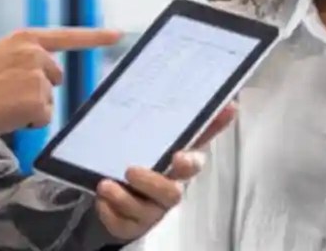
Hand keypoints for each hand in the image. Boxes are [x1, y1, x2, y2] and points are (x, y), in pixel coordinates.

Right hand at [0, 27, 121, 142]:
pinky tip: (5, 115)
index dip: (95, 37)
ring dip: (30, 107)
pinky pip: (42, 117)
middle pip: (55, 78)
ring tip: (1, 103)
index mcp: (24, 38)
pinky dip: (27, 121)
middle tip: (5, 94)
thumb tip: (46, 73)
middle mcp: (34, 52)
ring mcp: (37, 75)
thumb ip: (23, 58)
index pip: (67, 36)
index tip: (118, 34)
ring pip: (48, 100)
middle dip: (37, 90)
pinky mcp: (37, 99)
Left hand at [95, 103, 237, 240]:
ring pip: (144, 211)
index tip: (180, 155)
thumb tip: (224, 99)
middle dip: (153, 183)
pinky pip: (123, 225)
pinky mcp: (132, 226)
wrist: (118, 187)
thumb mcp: (155, 134)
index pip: (193, 162)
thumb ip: (180, 119)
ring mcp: (151, 211)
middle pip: (171, 193)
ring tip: (105, 185)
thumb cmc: (144, 155)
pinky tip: (101, 200)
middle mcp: (169, 190)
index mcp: (178, 165)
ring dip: (123, 199)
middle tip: (130, 170)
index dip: (191, 161)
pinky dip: (110, 212)